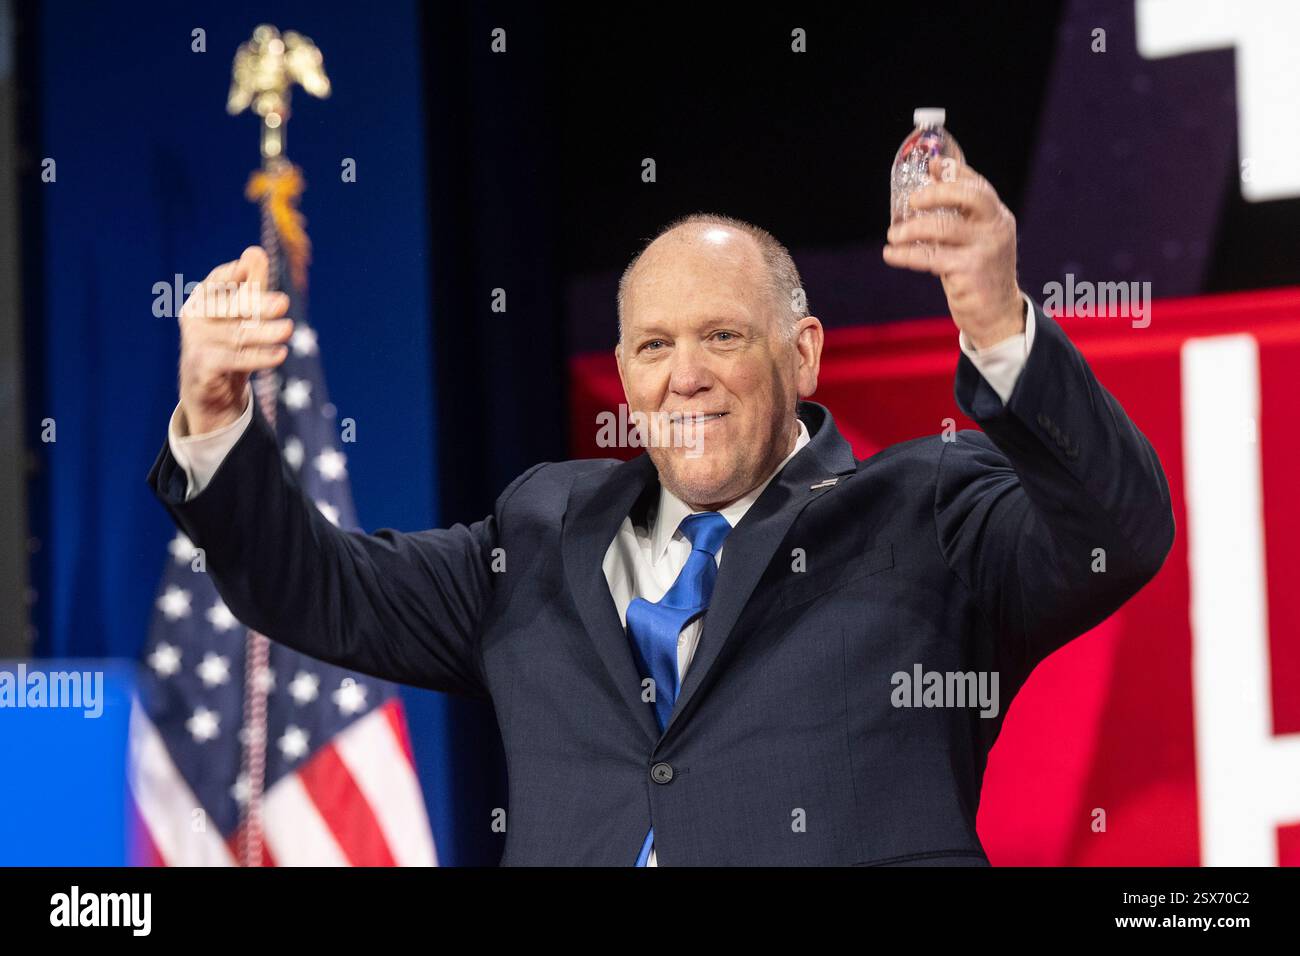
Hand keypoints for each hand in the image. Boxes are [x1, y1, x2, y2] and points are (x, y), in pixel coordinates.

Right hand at [178, 245, 292, 434]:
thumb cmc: (229, 342)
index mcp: (203, 298)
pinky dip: (258, 358)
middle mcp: (195, 317)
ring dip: (265, 333)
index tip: (247, 267)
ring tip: (289, 329)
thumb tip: (256, 251)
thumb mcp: (242, 313)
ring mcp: (195, 342)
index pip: (217, 281)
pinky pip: (234, 360)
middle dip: (257, 305)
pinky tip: (280, 355)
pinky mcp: (203, 366)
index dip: (230, 275)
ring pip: (236, 335)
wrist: (211, 390)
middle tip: (284, 303)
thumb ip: (251, 285)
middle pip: (230, 308)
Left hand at [882, 161, 1023, 349]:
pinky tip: (890, 254)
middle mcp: (995, 229)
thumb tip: (930, 187)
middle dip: (936, 192)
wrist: (997, 314)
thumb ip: (957, 218)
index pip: (977, 185)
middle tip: (912, 201)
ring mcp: (985, 250)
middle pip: (968, 196)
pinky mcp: (970, 272)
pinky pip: (930, 257)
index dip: (953, 172)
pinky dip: (906, 254)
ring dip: (911, 229)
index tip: (932, 165)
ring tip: (892, 235)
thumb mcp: (975, 240)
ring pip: (943, 227)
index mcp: (997, 217)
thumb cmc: (978, 273)